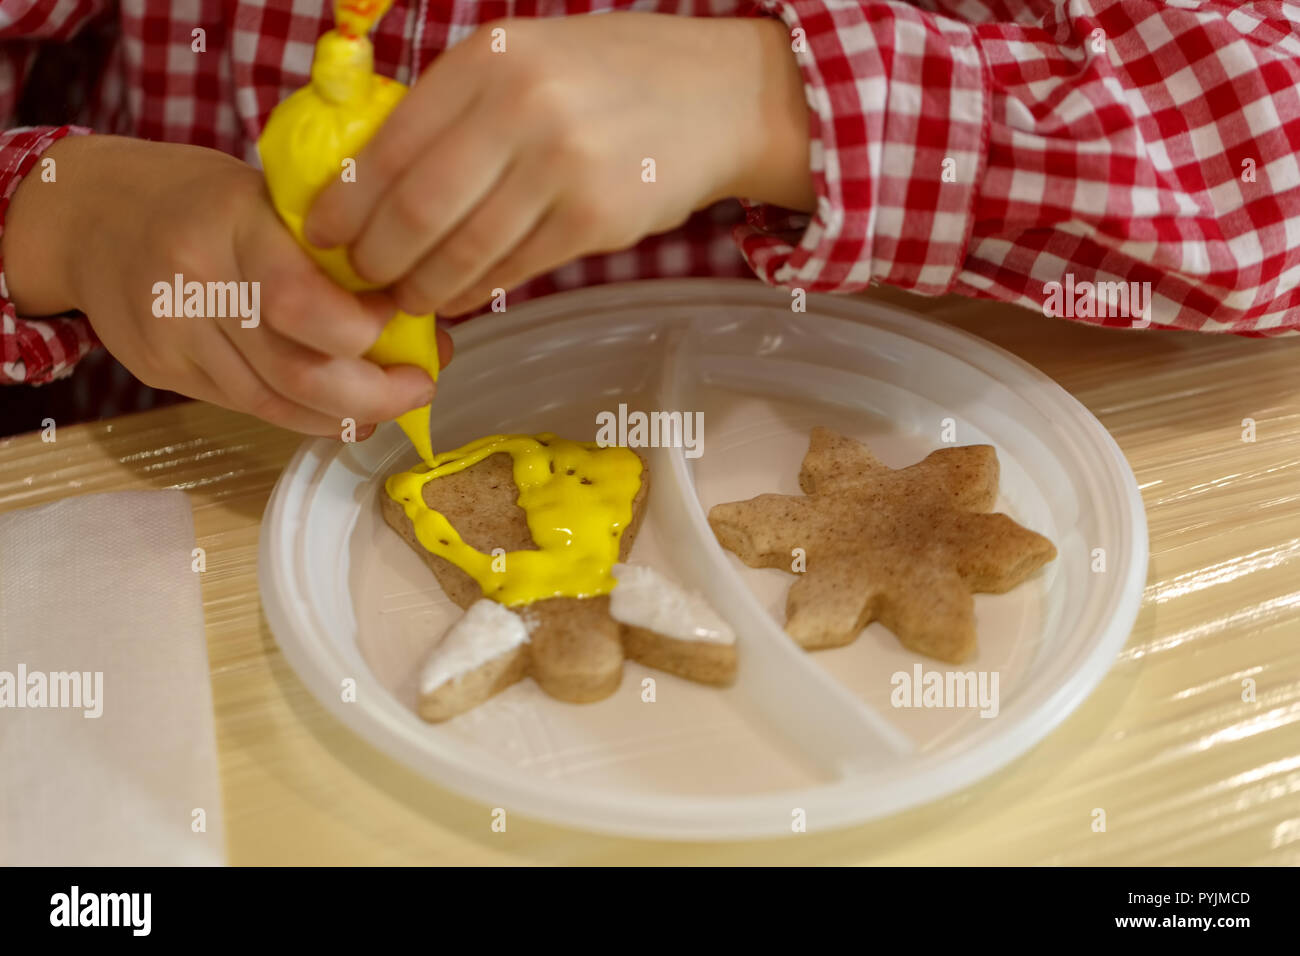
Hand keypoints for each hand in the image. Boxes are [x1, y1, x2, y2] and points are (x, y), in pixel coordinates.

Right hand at [4, 135, 451, 436]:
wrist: (88, 215)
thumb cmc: (201, 199)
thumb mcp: (266, 196)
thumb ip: (331, 253)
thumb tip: (419, 316)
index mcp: (232, 223)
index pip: (301, 300)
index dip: (366, 328)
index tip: (405, 316)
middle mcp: (195, 283)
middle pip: (296, 371)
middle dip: (375, 394)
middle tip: (421, 385)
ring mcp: (172, 335)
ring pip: (276, 404)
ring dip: (348, 414)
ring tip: (389, 401)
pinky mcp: (161, 371)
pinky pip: (249, 407)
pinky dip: (306, 416)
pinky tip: (340, 410)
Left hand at [304, 12, 812, 316]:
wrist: (715, 97)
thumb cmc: (607, 76)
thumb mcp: (524, 58)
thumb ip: (456, 106)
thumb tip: (374, 180)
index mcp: (489, 59)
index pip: (391, 145)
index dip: (346, 203)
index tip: (322, 236)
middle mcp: (523, 108)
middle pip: (420, 209)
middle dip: (377, 258)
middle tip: (362, 280)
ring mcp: (564, 167)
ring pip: (466, 250)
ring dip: (424, 286)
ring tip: (406, 298)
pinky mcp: (597, 219)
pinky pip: (515, 268)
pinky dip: (477, 290)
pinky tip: (458, 297)